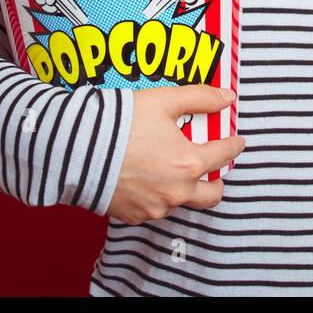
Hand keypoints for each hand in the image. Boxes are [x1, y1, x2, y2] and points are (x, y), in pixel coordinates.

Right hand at [104, 84, 245, 224]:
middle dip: (216, 180)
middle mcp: (176, 191)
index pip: (224, 155)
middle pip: (212, 194)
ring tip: (169, 166)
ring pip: (181, 201)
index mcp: (188, 163)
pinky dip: (155, 194)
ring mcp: (155, 207)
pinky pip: (153, 207)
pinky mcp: (134, 216)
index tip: (236, 140)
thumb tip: (226, 97)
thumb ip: (200, 97)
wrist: (76, 149)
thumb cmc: (119, 123)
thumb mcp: (164, 100)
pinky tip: (145, 176)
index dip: (233, 144)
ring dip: (182, 186)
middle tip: (211, 166)